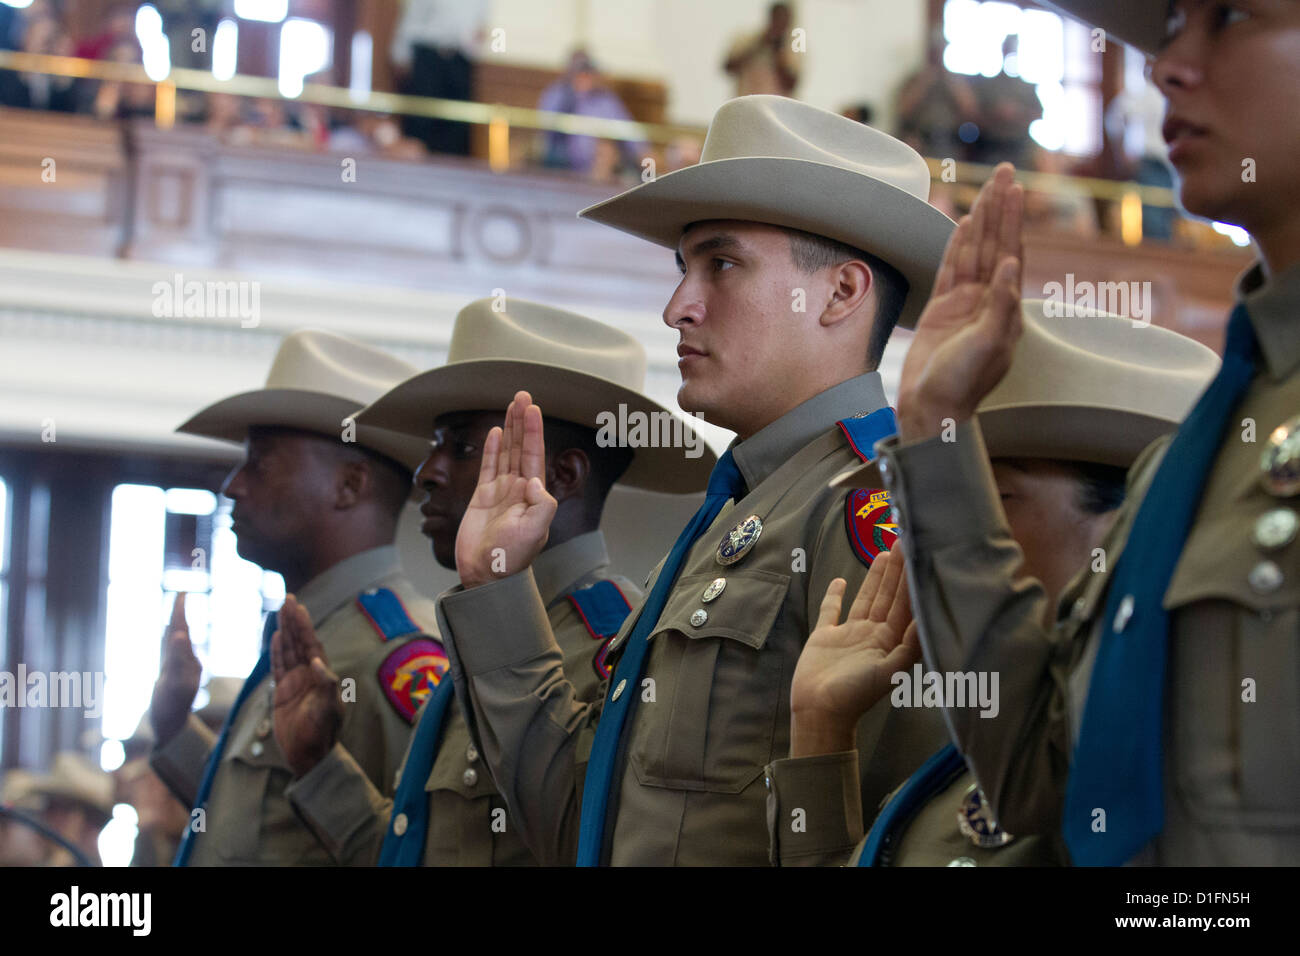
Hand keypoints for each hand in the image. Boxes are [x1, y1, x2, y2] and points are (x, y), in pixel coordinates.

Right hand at [150, 593, 200, 744]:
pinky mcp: (170, 675)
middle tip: (181, 591)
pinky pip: (170, 651)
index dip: (180, 611)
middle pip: (181, 631)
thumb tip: (180, 635)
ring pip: (176, 640)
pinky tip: (171, 632)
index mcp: (188, 660)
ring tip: (178, 605)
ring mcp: (177, 668)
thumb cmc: (172, 708)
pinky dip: (170, 638)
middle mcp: (185, 662)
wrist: (170, 727)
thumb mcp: (174, 684)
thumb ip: (176, 660)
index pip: (182, 630)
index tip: (182, 592)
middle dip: (180, 612)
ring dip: (177, 622)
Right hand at [271, 594, 343, 777]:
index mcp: (322, 675)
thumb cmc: (322, 733)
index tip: (298, 606)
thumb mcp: (328, 708)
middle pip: (299, 641)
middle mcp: (309, 674)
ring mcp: (295, 682)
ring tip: (280, 611)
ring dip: (285, 631)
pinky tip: (276, 637)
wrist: (308, 755)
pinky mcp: (282, 693)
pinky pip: (278, 667)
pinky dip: (276, 652)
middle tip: (288, 599)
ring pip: (288, 651)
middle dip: (294, 621)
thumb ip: (325, 684)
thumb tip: (316, 662)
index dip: (304, 625)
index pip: (311, 644)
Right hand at [454, 391, 557, 588]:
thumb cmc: (512, 556)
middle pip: (521, 447)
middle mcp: (518, 488)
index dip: (533, 430)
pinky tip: (494, 432)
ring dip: (508, 429)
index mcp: (533, 494)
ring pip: (505, 452)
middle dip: (522, 421)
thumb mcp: (536, 531)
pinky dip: (491, 449)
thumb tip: (534, 481)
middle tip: (522, 395)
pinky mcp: (482, 498)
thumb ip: (542, 504)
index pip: (534, 454)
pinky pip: (487, 467)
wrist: (486, 573)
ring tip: (511, 405)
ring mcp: (500, 491)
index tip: (532, 407)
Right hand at [789, 550, 920, 756]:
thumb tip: (928, 617)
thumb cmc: (857, 694)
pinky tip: (840, 581)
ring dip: (874, 578)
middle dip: (896, 571)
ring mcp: (849, 634)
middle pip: (888, 596)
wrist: (820, 711)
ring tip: (883, 553)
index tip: (917, 553)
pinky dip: (835, 596)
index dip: (910, 579)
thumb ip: (911, 645)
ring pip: (866, 599)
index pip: (905, 604)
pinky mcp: (825, 636)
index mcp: (890, 641)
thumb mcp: (891, 671)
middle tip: (903, 541)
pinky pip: (831, 611)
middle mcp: (873, 634)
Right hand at [897, 162, 1024, 441]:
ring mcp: (964, 304)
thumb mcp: (989, 346)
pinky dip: (958, 245)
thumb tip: (1012, 265)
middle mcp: (989, 301)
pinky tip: (965, 224)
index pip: (1011, 253)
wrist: (931, 408)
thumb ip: (1002, 306)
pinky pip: (951, 268)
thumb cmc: (962, 384)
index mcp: (1005, 309)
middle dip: (1000, 209)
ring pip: (974, 252)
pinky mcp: (941, 310)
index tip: (1015, 189)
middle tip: (1005, 172)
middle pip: (995, 244)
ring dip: (982, 220)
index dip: (1012, 220)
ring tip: (988, 189)